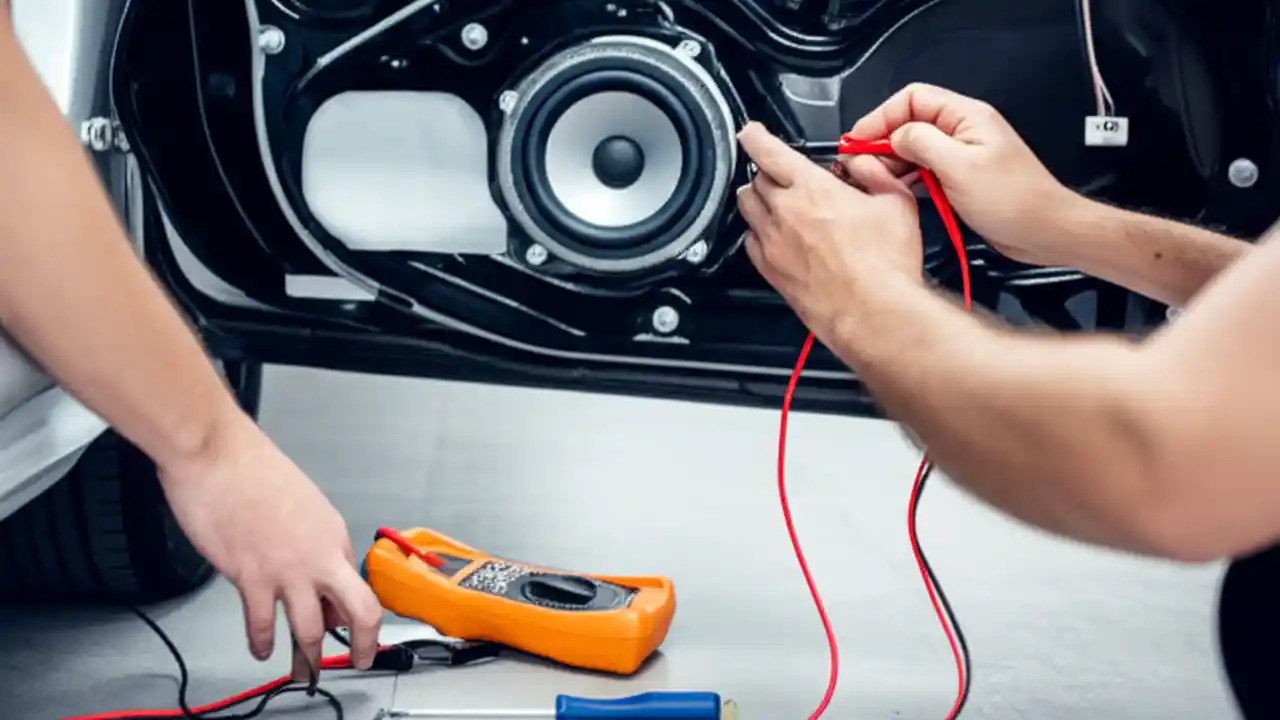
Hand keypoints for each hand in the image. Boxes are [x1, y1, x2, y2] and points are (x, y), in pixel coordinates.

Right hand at [157, 409, 381, 679]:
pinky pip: (262, 624)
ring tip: (306, 672)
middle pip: (360, 610)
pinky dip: (261, 642)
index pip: (355, 580)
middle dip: (366, 643)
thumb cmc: (251, 469)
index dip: (351, 607)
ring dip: (309, 656)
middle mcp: (319, 554)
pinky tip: (259, 648)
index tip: (348, 622)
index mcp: (332, 533)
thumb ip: (308, 537)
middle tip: (362, 660)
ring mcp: (287, 569)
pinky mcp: (250, 577)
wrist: (217, 454)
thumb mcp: (299, 501)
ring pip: (312, 628)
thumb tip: (307, 569)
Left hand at [736, 122, 922, 338]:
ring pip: (747, 210)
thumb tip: (860, 163)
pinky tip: (777, 236)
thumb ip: (873, 173)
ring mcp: (773, 244)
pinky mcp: (771, 271)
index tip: (751, 132)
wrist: (874, 313)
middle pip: (756, 180)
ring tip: (778, 203)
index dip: (755, 136)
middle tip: (784, 176)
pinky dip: (758, 233)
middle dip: (767, 172)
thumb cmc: (887, 265)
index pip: (768, 151)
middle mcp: (785, 213)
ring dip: (758, 200)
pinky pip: (751, 243)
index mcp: (812, 189)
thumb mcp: (897, 202)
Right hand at [843, 82, 1080, 265]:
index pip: (912, 99)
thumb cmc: (1014, 200)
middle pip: (910, 122)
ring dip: (892, 161)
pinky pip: (924, 169)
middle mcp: (962, 130)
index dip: (881, 116)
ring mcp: (961, 154)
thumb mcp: (959, 167)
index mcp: (966, 116)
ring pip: (914, 147)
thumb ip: (921, 143)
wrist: (1044, 231)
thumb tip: (893, 135)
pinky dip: (907, 178)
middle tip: (859, 163)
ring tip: (874, 179)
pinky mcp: (960, 177)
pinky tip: (897, 190)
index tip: (858, 139)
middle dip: (882, 140)